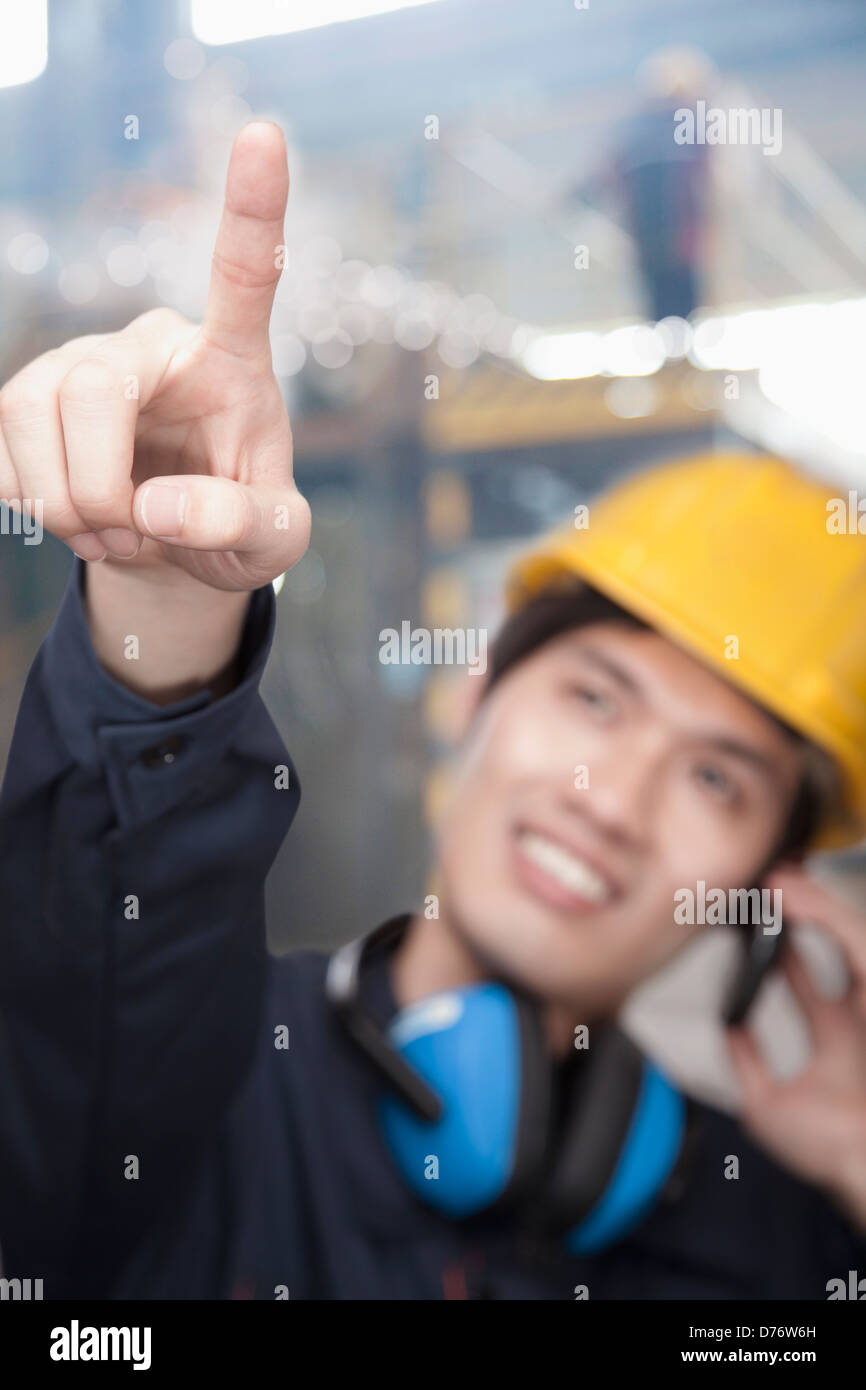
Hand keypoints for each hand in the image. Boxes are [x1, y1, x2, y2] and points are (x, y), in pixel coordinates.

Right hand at [0, 122, 309, 592]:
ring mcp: (77, 364)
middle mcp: (148, 343)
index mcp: (229, 360)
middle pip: (90, 387)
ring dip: (67, 505)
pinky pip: (2, 454)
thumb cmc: (238, 523)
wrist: (174, 543)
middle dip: (98, 486)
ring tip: (116, 533)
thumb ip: (238, 524)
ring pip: (29, 413)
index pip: (244, 274)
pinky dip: (37, 509)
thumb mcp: (271, 541)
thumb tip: (157, 508)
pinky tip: (78, 520)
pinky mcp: (26, 400)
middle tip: (131, 535)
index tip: (265, 134)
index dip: (253, 209)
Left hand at [726, 865, 865, 1232]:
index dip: (784, 943)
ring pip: (849, 932)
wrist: (865, 1168)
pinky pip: (860, 945)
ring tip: (776, 878)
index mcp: (839, 1036)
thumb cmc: (835, 1151)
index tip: (753, 919)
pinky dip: (826, 917)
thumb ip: (747, 1064)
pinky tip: (798, 899)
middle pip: (835, 942)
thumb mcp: (769, 1105)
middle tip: (767, 881)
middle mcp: (862, 1014)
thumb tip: (727, 1031)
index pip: (808, 975)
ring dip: (812, 901)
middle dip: (803, 907)